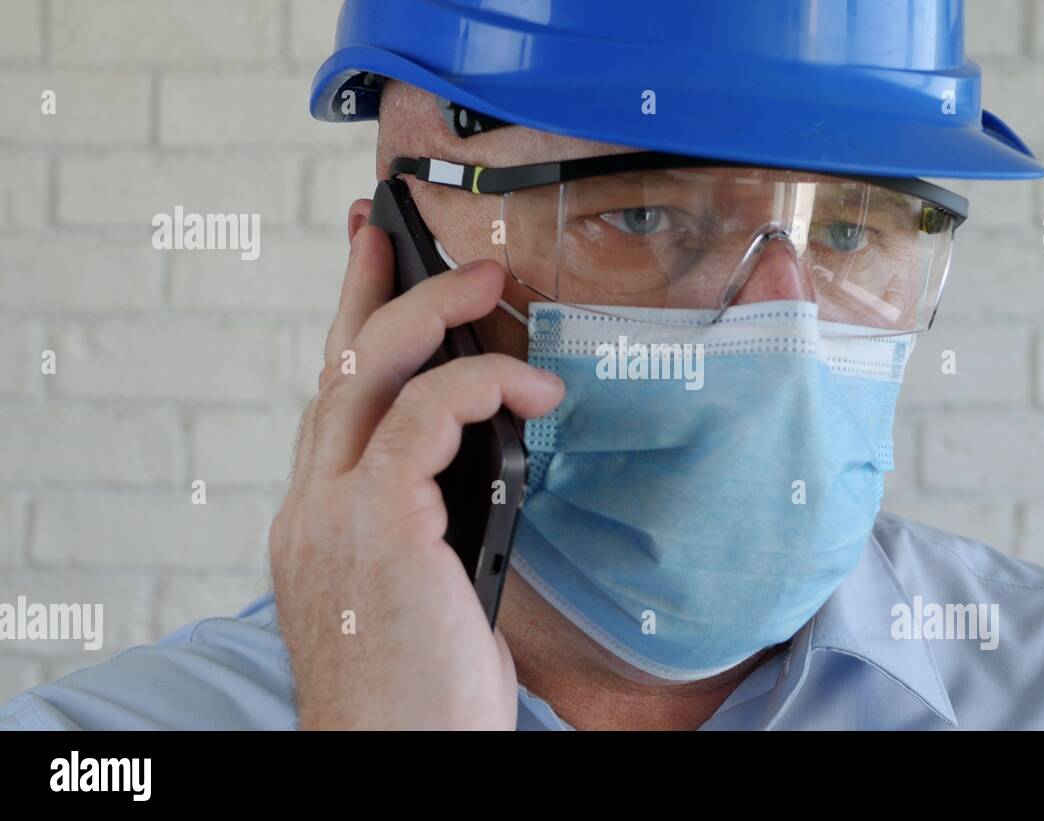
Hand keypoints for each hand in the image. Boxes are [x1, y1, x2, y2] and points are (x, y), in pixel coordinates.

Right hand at [269, 206, 563, 728]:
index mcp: (322, 522)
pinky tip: (528, 390)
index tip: (373, 271)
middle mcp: (312, 508)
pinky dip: (477, 385)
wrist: (398, 759)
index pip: (334, 404)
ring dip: (433, 312)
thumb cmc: (422, 695)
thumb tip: (484, 461)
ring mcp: (332, 513)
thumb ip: (433, 520)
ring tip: (489, 281)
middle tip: (409, 232)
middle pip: (338, 367)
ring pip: (369, 373)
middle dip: (375, 288)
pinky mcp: (375, 522)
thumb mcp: (426, 589)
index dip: (352, 329)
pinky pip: (422, 417)